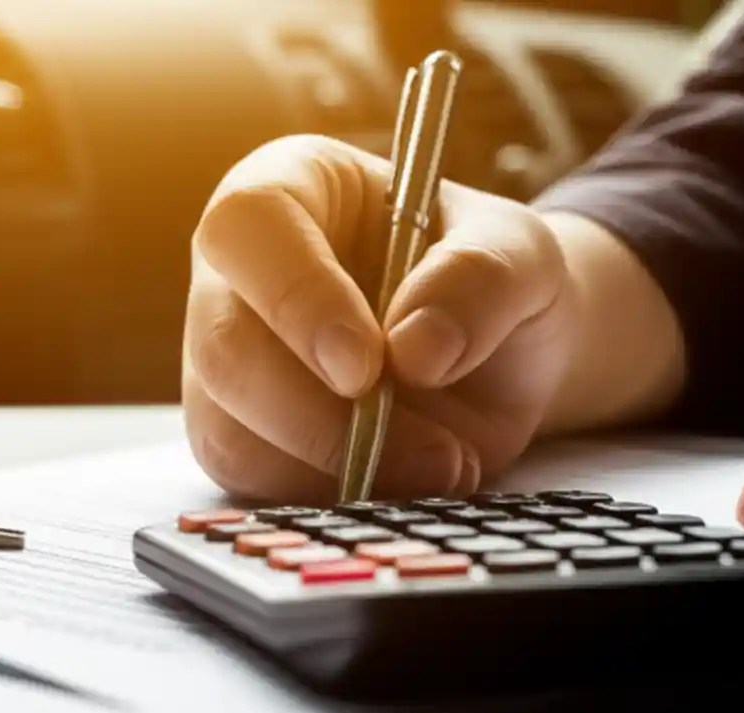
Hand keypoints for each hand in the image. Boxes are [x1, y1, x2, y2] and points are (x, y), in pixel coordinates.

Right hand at [180, 135, 578, 504]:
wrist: (495, 356)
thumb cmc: (487, 278)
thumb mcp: (519, 253)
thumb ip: (480, 280)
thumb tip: (417, 350)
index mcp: (287, 188)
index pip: (249, 227)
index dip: (296, 298)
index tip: (366, 365)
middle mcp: (234, 272)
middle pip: (224, 344)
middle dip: (318, 412)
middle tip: (425, 444)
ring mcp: (225, 358)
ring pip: (228, 425)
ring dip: (335, 465)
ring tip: (440, 462)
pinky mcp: (235, 433)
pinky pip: (249, 477)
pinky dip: (326, 492)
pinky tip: (396, 478)